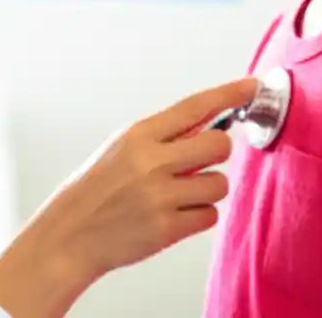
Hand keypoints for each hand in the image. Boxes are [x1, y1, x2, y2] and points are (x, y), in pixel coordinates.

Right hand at [0, 77, 257, 316]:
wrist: (69, 234)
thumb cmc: (97, 189)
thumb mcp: (122, 149)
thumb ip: (164, 137)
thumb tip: (212, 123)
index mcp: (138, 135)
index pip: (194, 107)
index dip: (228, 94)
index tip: (251, 86)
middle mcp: (151, 162)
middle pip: (219, 145)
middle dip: (217, 153)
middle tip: (199, 162)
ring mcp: (159, 196)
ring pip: (219, 184)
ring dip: (207, 189)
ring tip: (178, 195)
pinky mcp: (167, 229)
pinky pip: (209, 216)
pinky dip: (198, 216)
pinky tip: (173, 215)